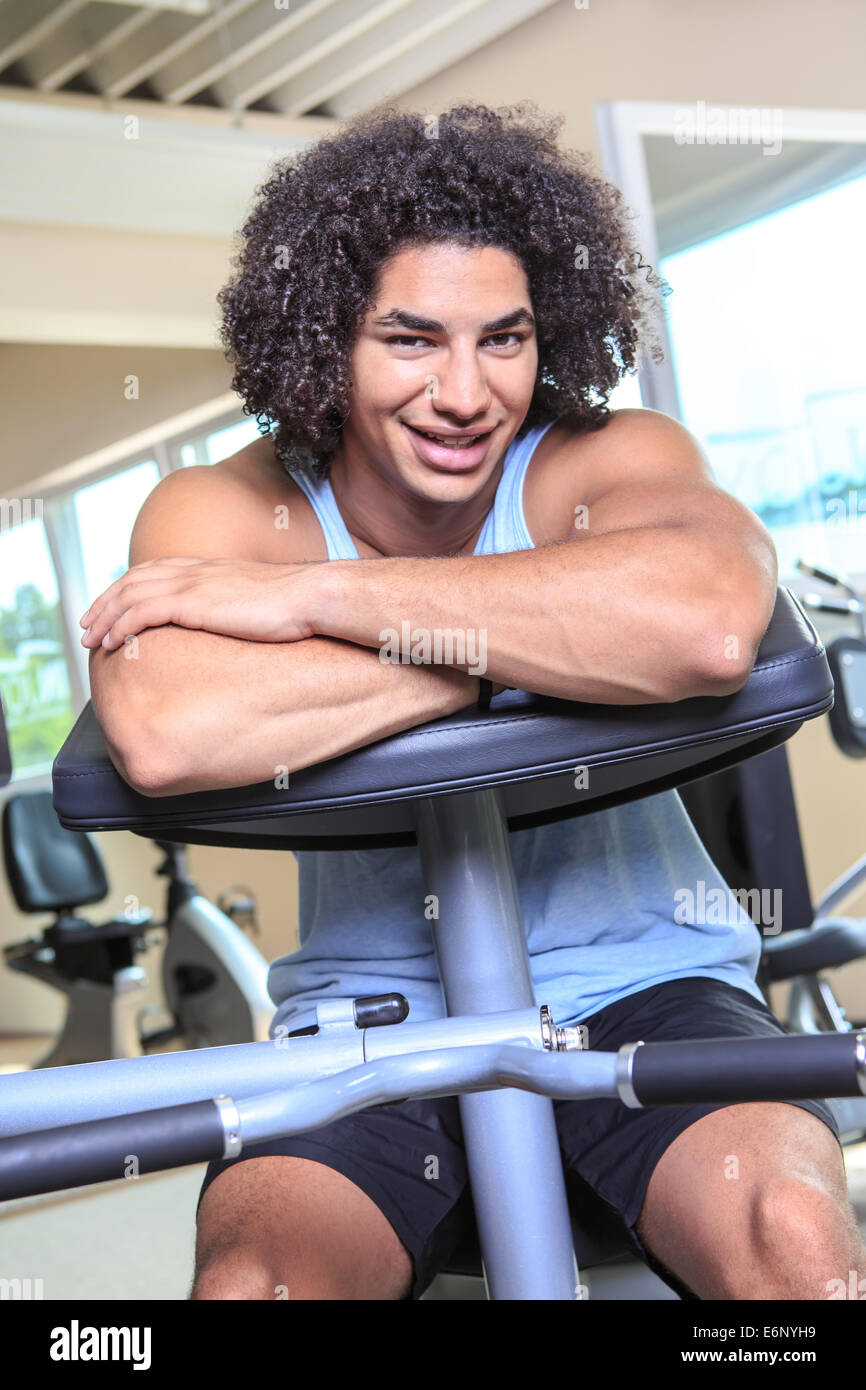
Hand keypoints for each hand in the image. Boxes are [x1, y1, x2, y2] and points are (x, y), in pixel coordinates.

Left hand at [79, 557, 323, 650]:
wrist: (309, 598)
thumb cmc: (294, 606)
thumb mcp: (257, 602)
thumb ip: (236, 606)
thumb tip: (235, 623)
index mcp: (207, 568)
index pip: (152, 571)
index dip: (126, 588)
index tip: (111, 607)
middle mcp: (193, 570)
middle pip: (133, 581)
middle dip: (105, 602)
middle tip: (87, 625)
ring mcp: (191, 584)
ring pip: (130, 595)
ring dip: (105, 617)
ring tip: (90, 639)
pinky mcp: (192, 602)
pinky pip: (142, 611)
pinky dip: (120, 625)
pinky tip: (112, 642)